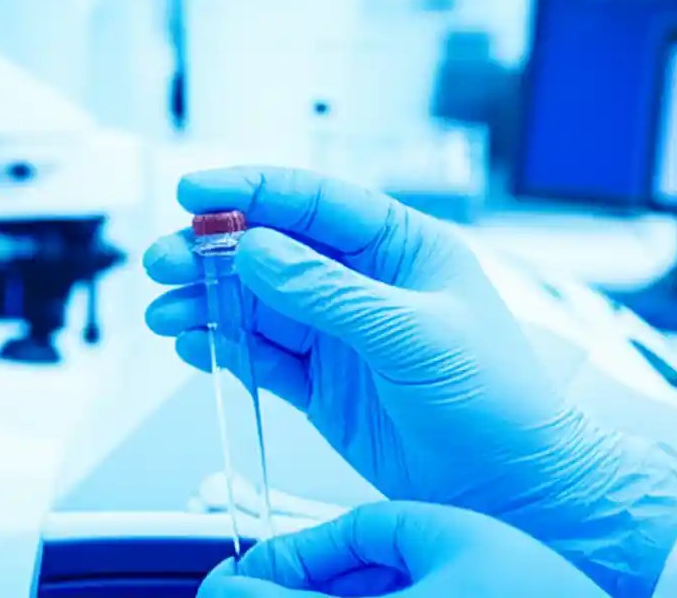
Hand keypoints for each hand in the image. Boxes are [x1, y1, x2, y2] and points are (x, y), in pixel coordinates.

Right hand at [145, 167, 676, 595]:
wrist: (510, 485)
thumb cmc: (496, 400)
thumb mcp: (415, 336)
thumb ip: (331, 294)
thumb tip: (257, 251)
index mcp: (401, 246)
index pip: (315, 201)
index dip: (251, 190)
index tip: (195, 190)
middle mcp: (364, 282)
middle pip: (271, 249)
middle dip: (213, 250)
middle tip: (167, 262)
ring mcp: (338, 332)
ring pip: (255, 302)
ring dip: (207, 302)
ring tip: (166, 312)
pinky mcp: (321, 382)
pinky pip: (259, 354)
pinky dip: (222, 348)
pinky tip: (194, 345)